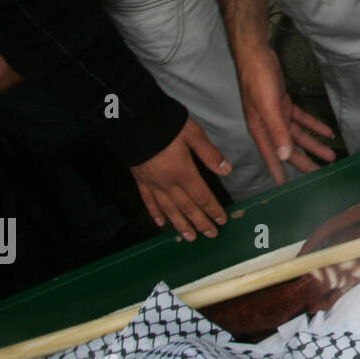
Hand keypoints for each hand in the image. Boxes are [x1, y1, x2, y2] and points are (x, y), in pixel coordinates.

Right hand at [131, 118, 230, 240]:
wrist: (132, 121)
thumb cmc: (165, 125)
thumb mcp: (193, 134)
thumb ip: (209, 153)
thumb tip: (226, 170)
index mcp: (183, 171)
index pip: (202, 196)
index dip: (212, 209)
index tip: (221, 220)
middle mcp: (168, 182)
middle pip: (186, 207)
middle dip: (200, 222)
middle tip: (211, 235)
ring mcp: (152, 183)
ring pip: (168, 209)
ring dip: (180, 224)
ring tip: (190, 237)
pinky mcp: (140, 180)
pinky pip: (148, 201)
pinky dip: (155, 213)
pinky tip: (160, 223)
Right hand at [235, 42, 336, 182]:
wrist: (256, 55)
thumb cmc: (257, 79)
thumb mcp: (268, 106)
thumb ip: (277, 130)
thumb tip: (284, 154)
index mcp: (261, 129)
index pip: (272, 156)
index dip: (279, 172)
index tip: (286, 189)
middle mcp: (269, 126)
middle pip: (288, 149)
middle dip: (304, 161)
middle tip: (320, 174)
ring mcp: (277, 115)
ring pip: (298, 135)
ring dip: (314, 144)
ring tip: (330, 156)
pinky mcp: (283, 104)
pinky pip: (302, 119)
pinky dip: (314, 126)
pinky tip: (327, 132)